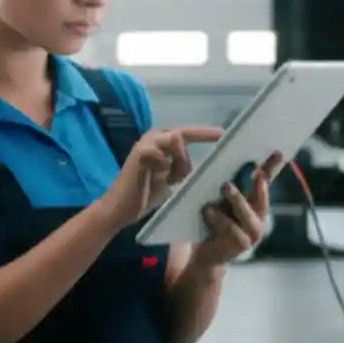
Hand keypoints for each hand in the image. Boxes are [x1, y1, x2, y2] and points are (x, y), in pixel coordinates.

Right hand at [102, 126, 224, 226]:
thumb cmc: (145, 194)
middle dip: (199, 138)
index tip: (223, 134)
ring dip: (180, 160)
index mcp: (161, 143)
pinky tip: (164, 179)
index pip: (186, 133)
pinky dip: (167, 166)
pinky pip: (162, 154)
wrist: (121, 209)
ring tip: (174, 179)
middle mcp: (153, 139)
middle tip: (216, 142)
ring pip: (175, 139)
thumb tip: (204, 166)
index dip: (204, 133)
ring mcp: (145, 144)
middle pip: (182, 133)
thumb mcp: (170, 179)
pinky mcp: (139, 154)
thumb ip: (182, 169)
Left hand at [190, 151, 283, 269]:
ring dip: (237, 199)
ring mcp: (252, 234)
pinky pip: (231, 229)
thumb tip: (220, 160)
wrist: (205, 255)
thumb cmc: (212, 223)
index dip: (272, 167)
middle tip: (256, 172)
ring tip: (226, 186)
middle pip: (261, 198)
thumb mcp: (219, 201)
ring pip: (247, 214)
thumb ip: (225, 187)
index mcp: (254, 204)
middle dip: (260, 185)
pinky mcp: (240, 246)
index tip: (278, 153)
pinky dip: (219, 219)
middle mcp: (258, 218)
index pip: (265, 182)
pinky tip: (208, 210)